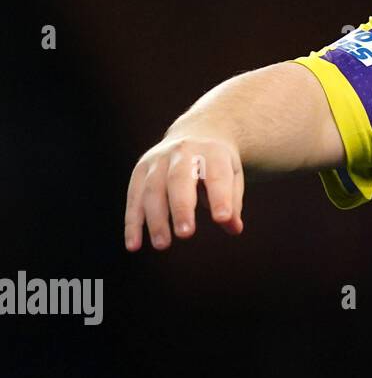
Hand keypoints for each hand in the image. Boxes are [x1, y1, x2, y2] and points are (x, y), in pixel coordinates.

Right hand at [124, 133, 244, 250]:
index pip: (216, 176)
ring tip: (162, 245)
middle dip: (181, 208)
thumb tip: (233, 228)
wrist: (198, 132)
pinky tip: (134, 245)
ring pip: (153, 189)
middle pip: (179, 180)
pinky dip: (132, 223)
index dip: (220, 197)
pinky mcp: (140, 170)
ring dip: (156, 219)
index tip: (222, 219)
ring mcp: (158, 160)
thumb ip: (233, 202)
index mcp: (212, 151)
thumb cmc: (218, 164)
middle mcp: (183, 152)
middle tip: (186, 234)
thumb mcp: (233, 175)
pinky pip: (134, 198)